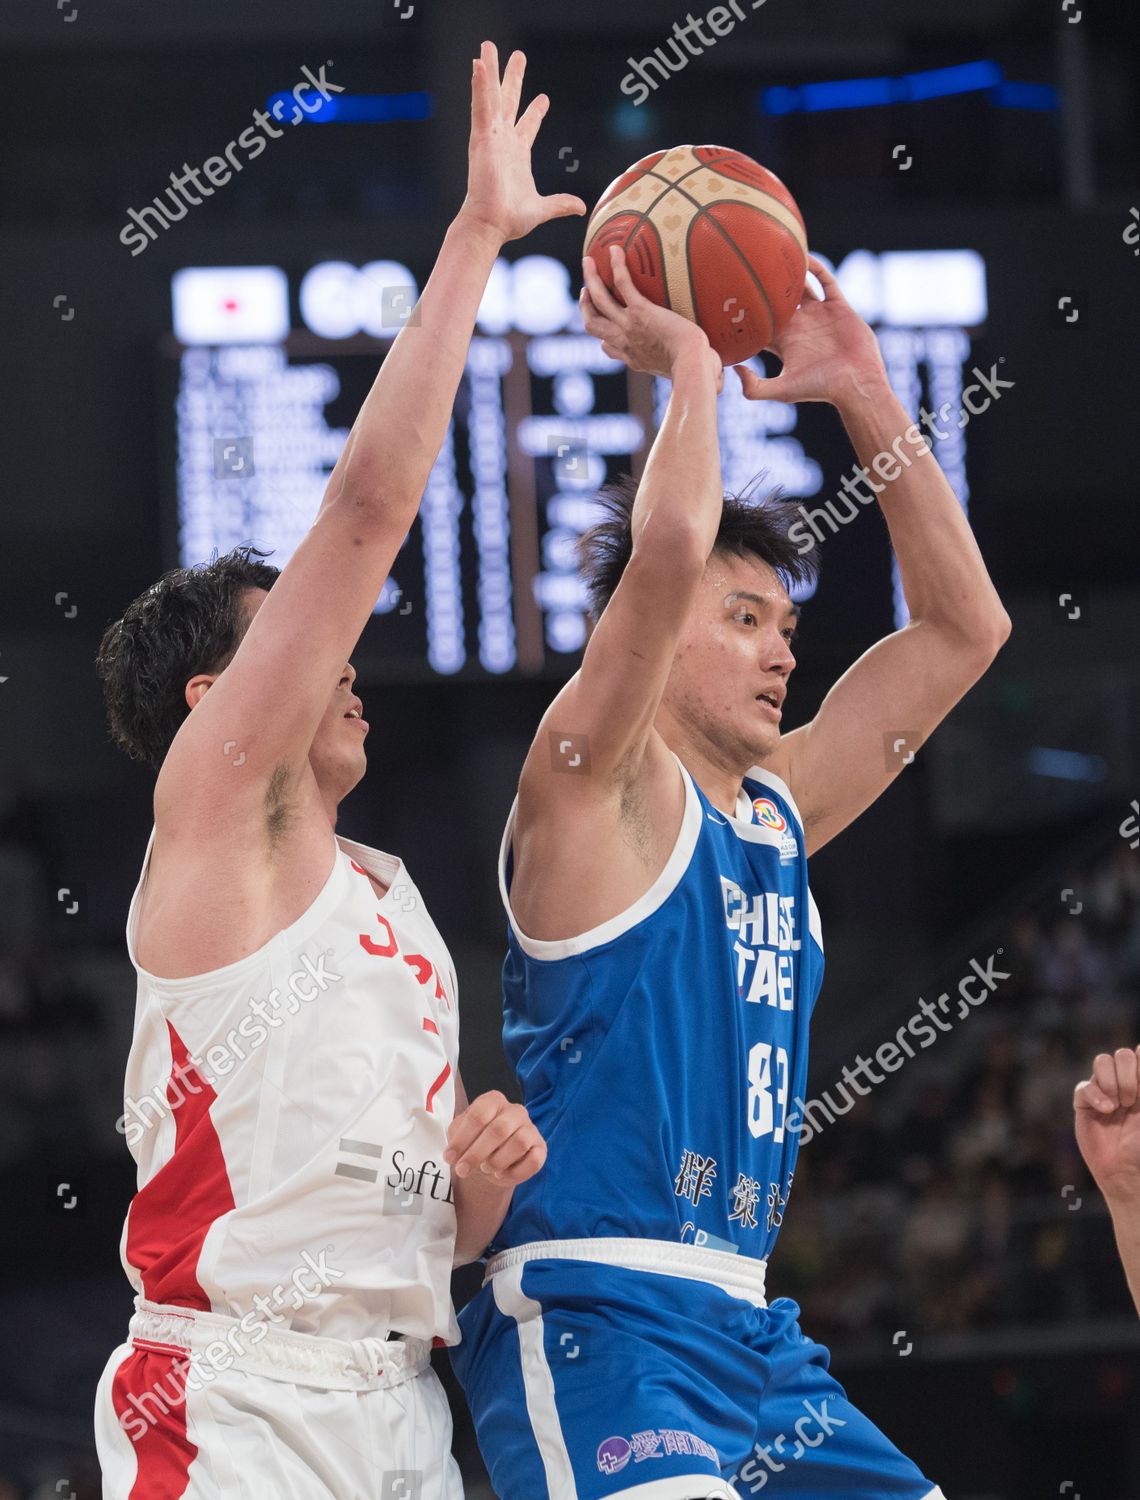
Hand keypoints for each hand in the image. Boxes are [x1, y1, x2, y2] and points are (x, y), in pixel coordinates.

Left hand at [444, 1090, 546, 1184]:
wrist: (490, 1163)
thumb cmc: (475, 1143)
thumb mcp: (460, 1135)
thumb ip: (456, 1138)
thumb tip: (454, 1153)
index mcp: (493, 1101)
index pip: (479, 1115)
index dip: (462, 1138)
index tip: (449, 1157)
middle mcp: (515, 1110)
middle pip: (498, 1130)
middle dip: (477, 1153)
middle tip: (462, 1170)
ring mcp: (530, 1128)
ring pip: (519, 1143)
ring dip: (497, 1161)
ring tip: (486, 1168)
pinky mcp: (541, 1148)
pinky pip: (534, 1160)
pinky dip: (515, 1172)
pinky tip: (501, 1174)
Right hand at [459, 41, 585, 245]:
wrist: (492, 225)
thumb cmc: (510, 220)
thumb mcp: (542, 209)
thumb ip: (560, 204)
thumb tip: (581, 207)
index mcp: (518, 155)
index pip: (528, 126)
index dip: (535, 111)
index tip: (543, 98)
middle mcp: (503, 142)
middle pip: (508, 101)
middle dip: (511, 78)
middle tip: (515, 55)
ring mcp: (491, 137)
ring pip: (491, 96)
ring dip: (489, 70)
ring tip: (487, 47)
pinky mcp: (482, 139)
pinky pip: (480, 106)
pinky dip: (479, 86)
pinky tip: (477, 65)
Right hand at [581, 244, 722, 390]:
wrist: (691, 363)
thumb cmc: (697, 371)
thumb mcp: (690, 373)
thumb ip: (699, 370)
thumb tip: (722, 379)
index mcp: (635, 359)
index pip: (610, 349)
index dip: (604, 340)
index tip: (606, 333)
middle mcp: (625, 342)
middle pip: (592, 325)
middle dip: (585, 307)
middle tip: (587, 291)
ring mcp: (629, 326)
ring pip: (598, 301)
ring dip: (591, 280)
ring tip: (589, 261)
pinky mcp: (640, 311)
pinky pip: (622, 284)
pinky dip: (616, 266)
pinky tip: (615, 250)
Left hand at [733, 255, 886, 407]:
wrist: (856, 383)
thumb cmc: (820, 389)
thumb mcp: (782, 391)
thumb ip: (755, 388)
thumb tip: (734, 369)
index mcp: (783, 342)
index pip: (760, 321)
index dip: (747, 311)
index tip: (731, 297)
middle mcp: (799, 325)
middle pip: (778, 299)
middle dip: (766, 285)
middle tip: (749, 266)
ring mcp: (818, 314)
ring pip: (801, 287)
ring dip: (791, 272)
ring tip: (776, 254)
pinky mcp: (838, 307)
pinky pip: (826, 281)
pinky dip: (817, 268)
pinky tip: (805, 256)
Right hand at [1074, 1047, 1139, 1203]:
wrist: (1127, 1172)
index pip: (1139, 1054)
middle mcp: (1122, 1084)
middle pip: (1121, 1054)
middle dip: (1129, 1076)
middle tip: (1132, 1101)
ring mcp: (1102, 1092)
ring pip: (1102, 1061)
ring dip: (1113, 1082)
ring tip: (1119, 1106)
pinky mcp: (1084, 1104)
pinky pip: (1084, 1086)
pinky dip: (1096, 1095)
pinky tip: (1106, 1111)